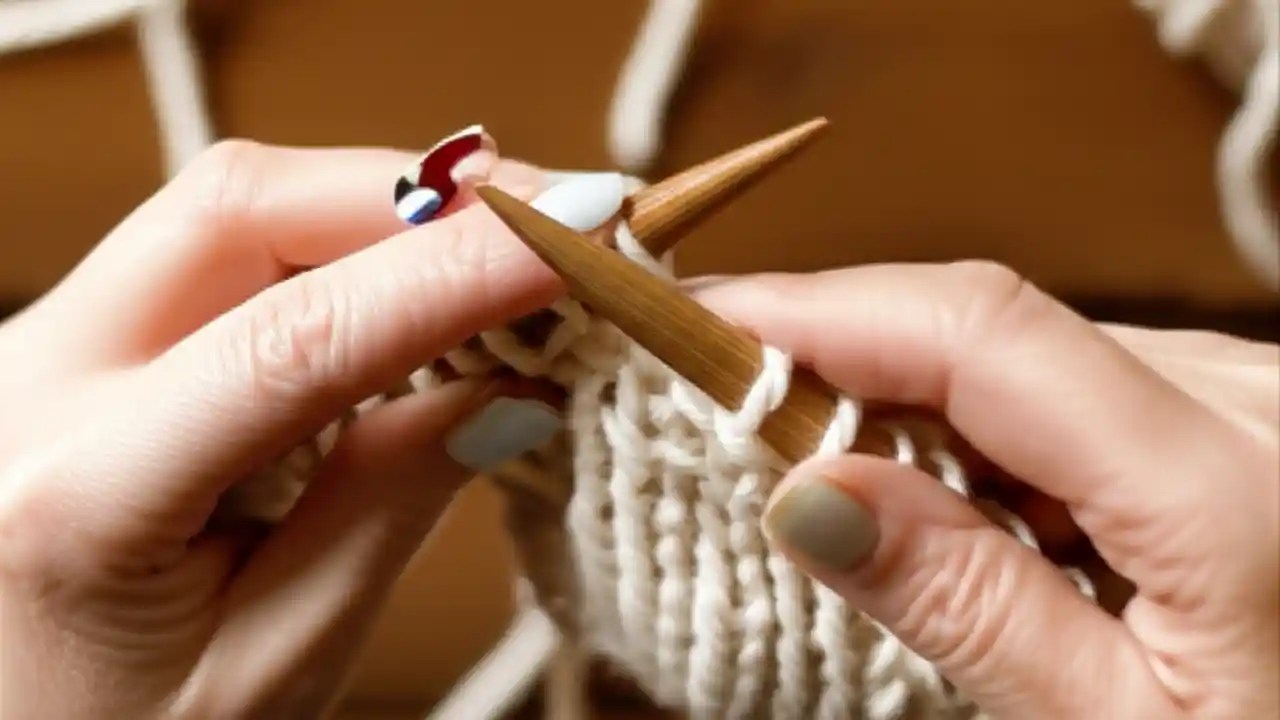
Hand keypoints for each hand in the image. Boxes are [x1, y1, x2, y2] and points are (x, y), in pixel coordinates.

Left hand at [0, 141, 585, 717]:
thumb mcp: (273, 665)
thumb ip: (387, 510)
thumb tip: (513, 388)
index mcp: (73, 496)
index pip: (295, 339)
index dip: (454, 274)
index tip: (579, 237)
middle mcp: (33, 384)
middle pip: (242, 208)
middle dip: (419, 195)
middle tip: (559, 216)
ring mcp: (47, 346)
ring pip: (232, 206)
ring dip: (385, 207)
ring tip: (509, 247)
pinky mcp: (83, 340)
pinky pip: (221, 247)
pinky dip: (339, 242)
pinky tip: (417, 273)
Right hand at [693, 263, 1278, 718]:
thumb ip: (966, 604)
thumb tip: (809, 495)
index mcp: (1229, 480)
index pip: (977, 328)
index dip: (821, 308)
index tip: (700, 327)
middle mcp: (1255, 396)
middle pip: (990, 328)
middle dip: (842, 361)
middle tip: (730, 425)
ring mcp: (1256, 392)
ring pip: (1028, 355)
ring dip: (910, 403)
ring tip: (833, 485)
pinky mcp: (1245, 409)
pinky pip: (1080, 386)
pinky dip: (988, 429)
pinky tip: (956, 505)